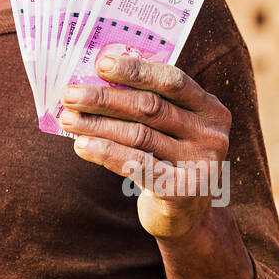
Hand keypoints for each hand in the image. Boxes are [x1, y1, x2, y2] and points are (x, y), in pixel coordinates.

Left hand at [59, 47, 231, 238]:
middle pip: (150, 107)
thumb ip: (146, 104)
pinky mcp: (182, 191)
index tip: (101, 64)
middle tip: (69, 94)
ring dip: (97, 125)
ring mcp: (200, 164)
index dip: (136, 70)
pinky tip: (81, 145)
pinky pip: (136, 165)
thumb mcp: (169, 128)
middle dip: (104, 98)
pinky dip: (105, 152)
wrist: (187, 214)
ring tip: (67, 119)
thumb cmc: (167, 157)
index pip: (172, 80)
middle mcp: (211, 135)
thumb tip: (91, 81)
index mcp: (211, 108)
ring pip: (138, 135)